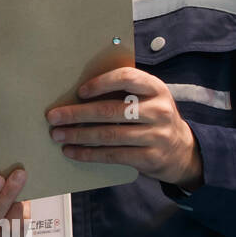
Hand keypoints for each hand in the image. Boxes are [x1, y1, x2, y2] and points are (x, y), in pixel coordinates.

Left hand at [45, 67, 202, 187]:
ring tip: (57, 135)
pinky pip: (112, 155)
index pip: (127, 78)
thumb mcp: (147, 99)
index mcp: (156, 88)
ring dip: (78, 135)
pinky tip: (72, 151)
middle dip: (77, 114)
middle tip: (53, 117)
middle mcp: (159, 110)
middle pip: (110, 110)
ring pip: (109, 135)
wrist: (182, 150)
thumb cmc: (152, 118)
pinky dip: (88, 154)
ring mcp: (156, 135)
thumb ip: (123, 92)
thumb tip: (76, 93)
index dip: (101, 83)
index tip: (79, 91)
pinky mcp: (150, 158)